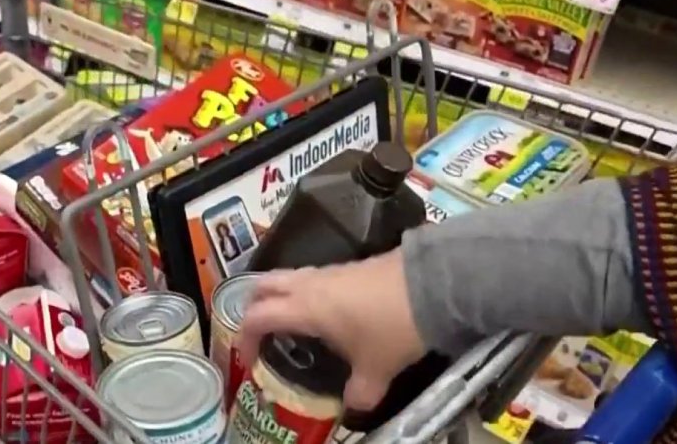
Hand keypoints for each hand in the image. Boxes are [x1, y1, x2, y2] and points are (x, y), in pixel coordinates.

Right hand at [236, 249, 426, 410]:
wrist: (432, 284)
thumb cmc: (393, 327)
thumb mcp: (376, 370)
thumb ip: (359, 394)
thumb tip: (353, 411)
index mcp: (305, 308)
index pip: (257, 316)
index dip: (244, 337)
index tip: (249, 360)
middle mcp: (311, 284)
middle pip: (264, 285)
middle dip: (254, 308)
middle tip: (260, 334)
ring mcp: (331, 271)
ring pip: (290, 278)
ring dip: (282, 299)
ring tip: (292, 328)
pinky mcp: (351, 266)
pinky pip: (315, 278)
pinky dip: (307, 295)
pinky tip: (327, 317)